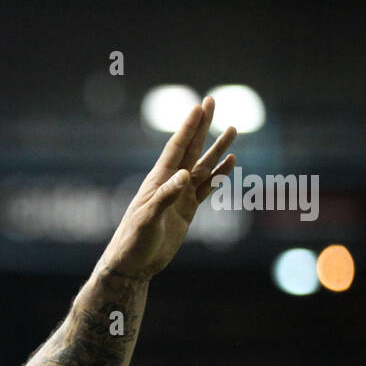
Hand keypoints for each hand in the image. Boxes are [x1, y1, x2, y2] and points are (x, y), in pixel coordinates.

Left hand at [101, 96, 236, 279]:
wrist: (134, 264)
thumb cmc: (133, 241)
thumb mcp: (147, 219)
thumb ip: (165, 197)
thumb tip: (184, 176)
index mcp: (158, 181)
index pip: (176, 148)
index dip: (188, 127)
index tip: (199, 106)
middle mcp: (170, 183)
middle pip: (191, 149)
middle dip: (202, 126)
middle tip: (212, 101)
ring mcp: (180, 196)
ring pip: (203, 166)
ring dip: (217, 148)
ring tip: (232, 129)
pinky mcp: (187, 210)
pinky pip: (206, 187)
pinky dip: (219, 175)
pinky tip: (230, 162)